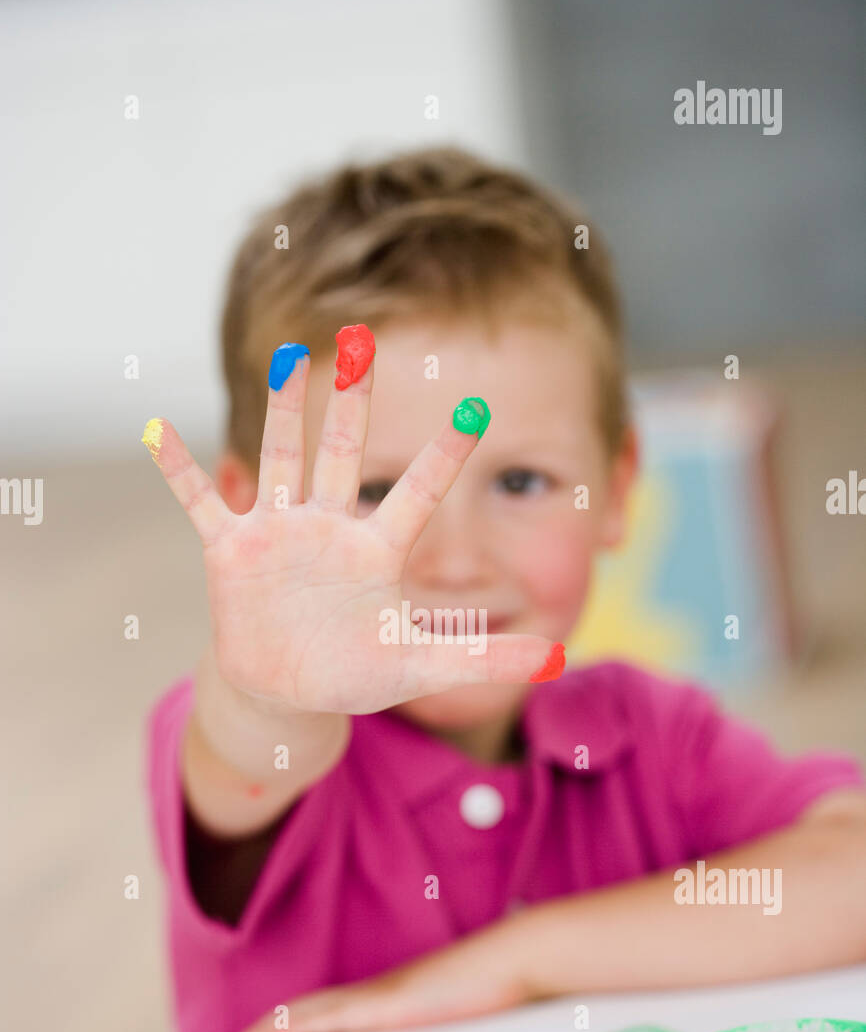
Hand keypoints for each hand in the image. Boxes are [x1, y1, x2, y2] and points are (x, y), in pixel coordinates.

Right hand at [144, 332, 555, 714]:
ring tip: (283, 359)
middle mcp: (330, 527)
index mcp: (378, 550)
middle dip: (350, 402)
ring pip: (281, 462)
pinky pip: (202, 502)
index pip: (418, 493)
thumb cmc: (356, 672)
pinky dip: (180, 469)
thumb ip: (487, 659)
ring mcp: (280, 533)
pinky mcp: (233, 551)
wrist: (291, 689)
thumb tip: (560, 658)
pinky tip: (157, 427)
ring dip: (278, 414)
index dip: (445, 455)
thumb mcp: (422, 668)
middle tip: (360, 341)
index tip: (477, 410)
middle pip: (342, 454)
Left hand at [229, 916, 533, 1031]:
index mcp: (384, 1009)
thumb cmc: (494, 996)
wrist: (513, 959)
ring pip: (308, 1015)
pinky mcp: (386, 1003)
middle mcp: (371, 1000)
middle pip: (303, 1016)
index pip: (323, 1020)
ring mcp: (376, 999)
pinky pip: (331, 1016)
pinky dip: (298, 1027)